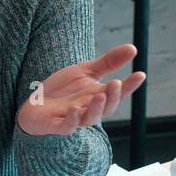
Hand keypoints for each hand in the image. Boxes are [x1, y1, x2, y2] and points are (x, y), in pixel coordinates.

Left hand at [18, 44, 146, 136]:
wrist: (35, 104)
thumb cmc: (63, 91)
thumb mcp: (85, 71)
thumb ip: (108, 63)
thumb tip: (134, 48)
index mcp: (98, 97)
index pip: (117, 93)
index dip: (129, 86)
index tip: (140, 74)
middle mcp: (88, 110)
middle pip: (105, 108)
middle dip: (112, 97)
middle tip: (116, 83)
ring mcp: (73, 119)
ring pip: (89, 119)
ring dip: (95, 109)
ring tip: (100, 96)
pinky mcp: (55, 125)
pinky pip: (66, 126)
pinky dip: (72, 120)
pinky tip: (75, 110)